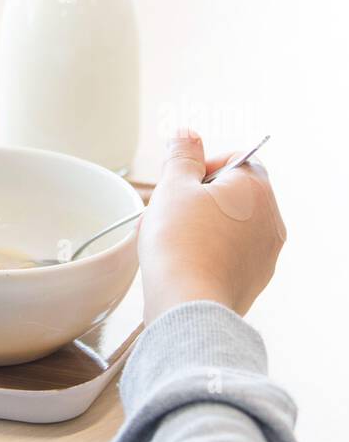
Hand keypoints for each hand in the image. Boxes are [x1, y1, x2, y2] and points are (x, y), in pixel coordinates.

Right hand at [138, 130, 286, 324]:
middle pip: (232, 193)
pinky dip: (207, 250)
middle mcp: (270, 220)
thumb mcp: (174, 186)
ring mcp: (265, 254)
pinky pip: (229, 253)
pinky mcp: (253, 280)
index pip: (235, 159)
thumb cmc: (181, 244)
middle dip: (198, 197)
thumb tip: (188, 135)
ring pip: (229, 224)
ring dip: (200, 223)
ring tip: (170, 237)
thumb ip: (183, 155)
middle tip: (170, 209)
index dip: (203, 165)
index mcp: (256, 189)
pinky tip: (181, 260)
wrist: (187, 307)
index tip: (180, 181)